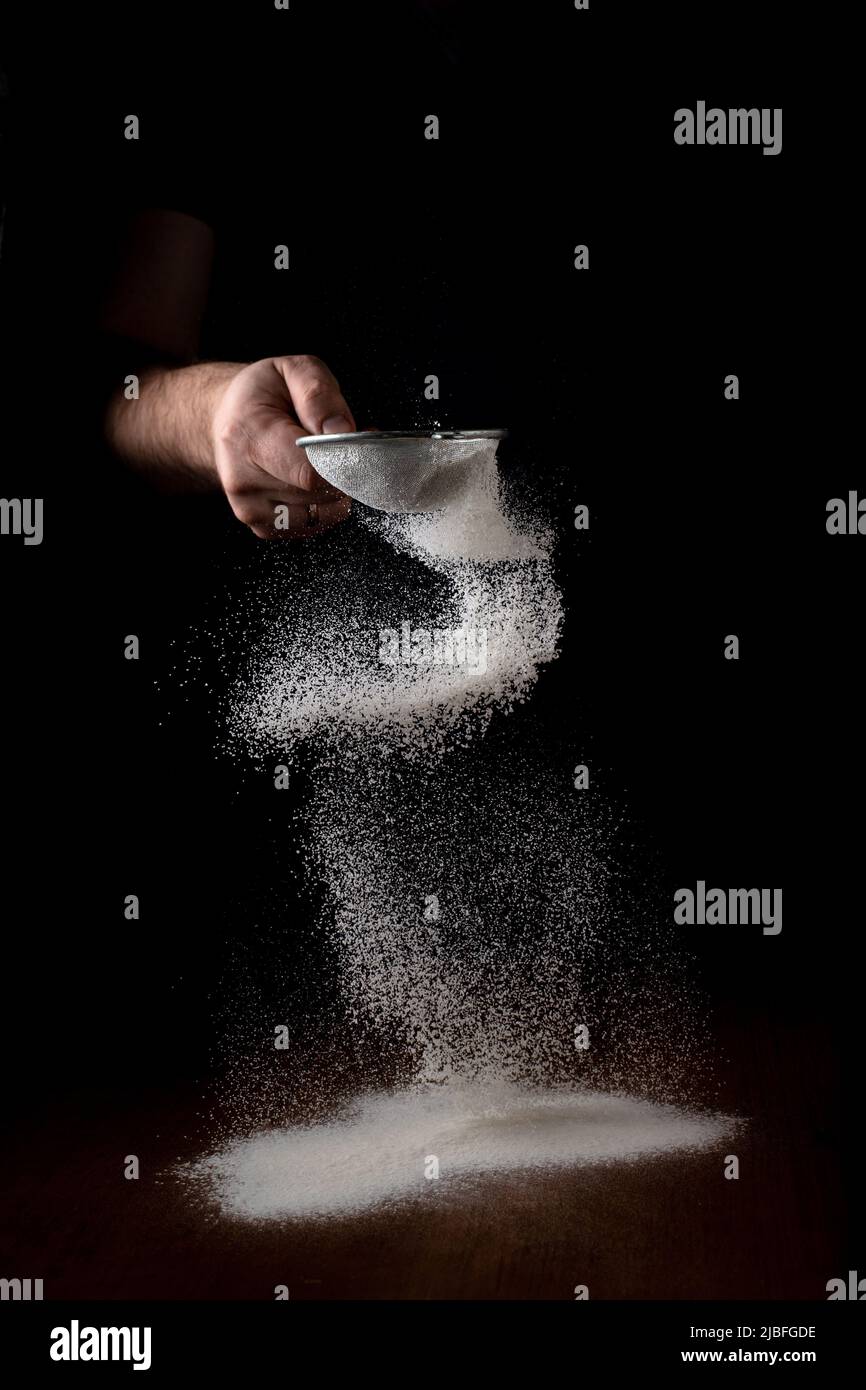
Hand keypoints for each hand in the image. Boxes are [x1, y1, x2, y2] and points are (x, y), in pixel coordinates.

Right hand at [212, 354, 356, 539]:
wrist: (226, 421)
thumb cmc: (261, 395)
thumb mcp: (291, 370)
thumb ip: (318, 394)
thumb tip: (342, 430)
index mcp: (249, 438)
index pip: (311, 472)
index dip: (344, 461)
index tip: (356, 444)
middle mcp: (243, 481)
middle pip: (320, 493)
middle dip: (344, 470)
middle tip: (342, 444)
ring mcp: (250, 509)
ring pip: (322, 513)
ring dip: (337, 488)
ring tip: (325, 459)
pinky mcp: (263, 527)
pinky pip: (313, 525)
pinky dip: (323, 504)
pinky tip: (313, 479)